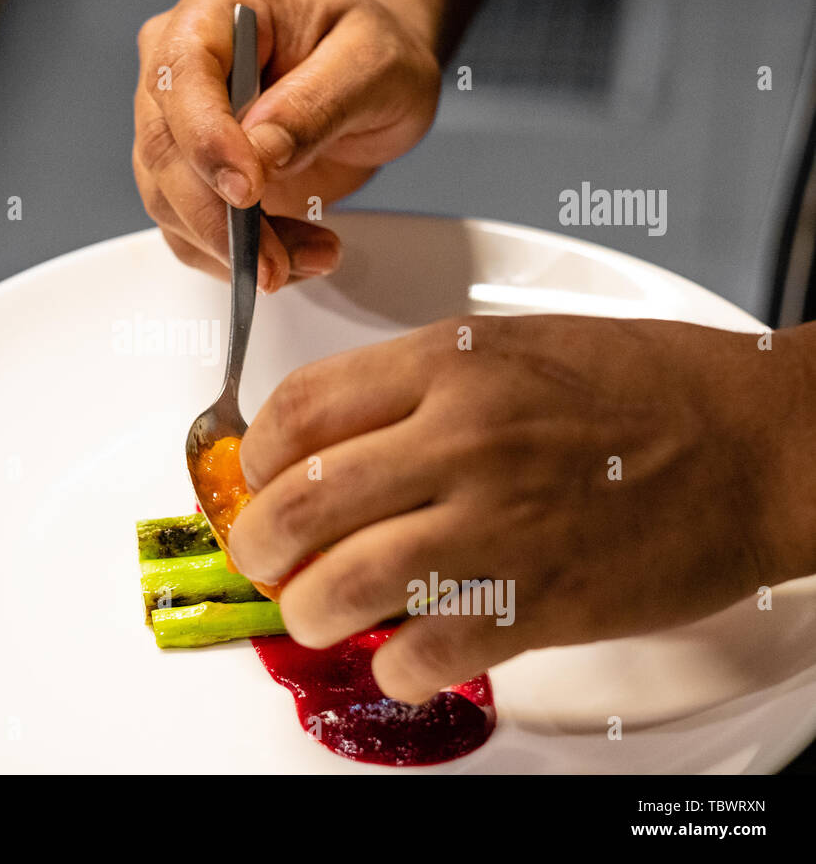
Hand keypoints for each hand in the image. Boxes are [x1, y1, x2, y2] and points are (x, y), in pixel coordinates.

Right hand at [133, 0, 440, 291]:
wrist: (369, 74)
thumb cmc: (370, 49)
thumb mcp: (372, 63)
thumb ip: (316, 105)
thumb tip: (259, 154)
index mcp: (215, 9)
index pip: (183, 75)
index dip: (206, 138)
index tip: (247, 190)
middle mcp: (179, 67)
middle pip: (164, 150)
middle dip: (218, 219)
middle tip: (277, 261)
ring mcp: (177, 126)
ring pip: (171, 203)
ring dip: (234, 250)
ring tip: (312, 255)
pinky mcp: (190, 179)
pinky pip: (191, 232)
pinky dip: (237, 261)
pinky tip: (293, 258)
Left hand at [227, 315, 815, 701]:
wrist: (756, 442)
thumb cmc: (642, 387)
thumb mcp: (510, 346)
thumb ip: (413, 386)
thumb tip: (327, 438)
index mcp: (448, 367)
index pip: (298, 412)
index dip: (255, 455)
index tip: (256, 478)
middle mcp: (460, 442)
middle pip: (298, 506)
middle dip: (259, 544)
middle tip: (265, 557)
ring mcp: (498, 526)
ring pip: (342, 587)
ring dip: (310, 611)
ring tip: (318, 611)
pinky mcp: (539, 604)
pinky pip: (423, 655)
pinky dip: (395, 665)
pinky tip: (403, 651)